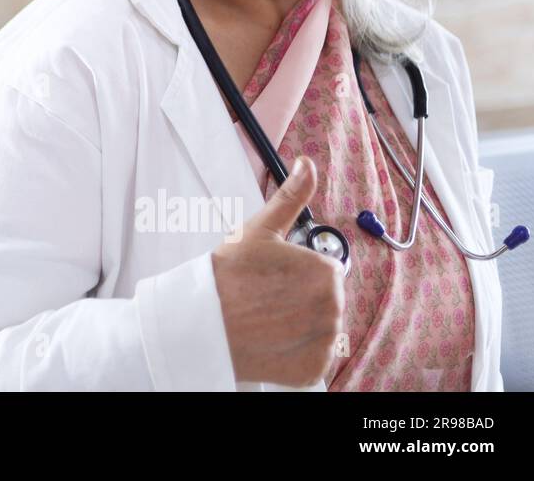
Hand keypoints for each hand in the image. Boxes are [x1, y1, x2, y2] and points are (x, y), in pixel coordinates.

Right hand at [211, 156, 345, 386]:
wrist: (201, 323)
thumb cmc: (227, 276)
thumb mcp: (259, 230)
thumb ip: (291, 196)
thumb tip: (306, 163)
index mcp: (325, 272)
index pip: (325, 271)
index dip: (297, 272)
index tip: (271, 277)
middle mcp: (333, 308)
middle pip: (325, 300)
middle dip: (300, 298)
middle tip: (265, 298)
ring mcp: (324, 342)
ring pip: (320, 328)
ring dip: (299, 325)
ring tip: (266, 320)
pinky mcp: (313, 370)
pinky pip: (314, 357)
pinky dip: (296, 353)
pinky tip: (271, 341)